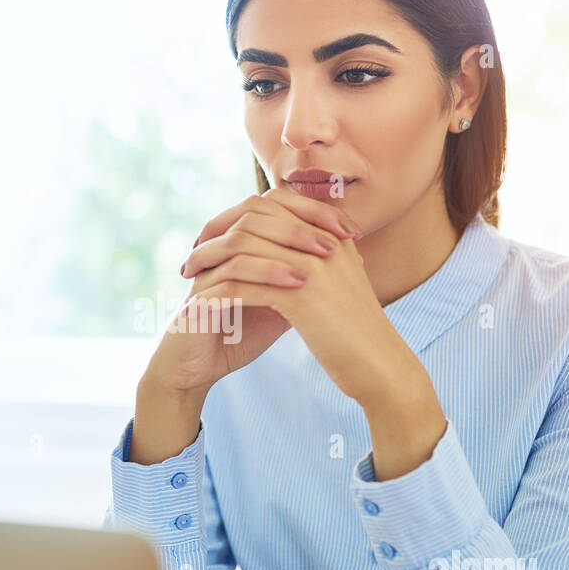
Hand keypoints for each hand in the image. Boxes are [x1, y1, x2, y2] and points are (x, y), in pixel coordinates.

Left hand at [181, 187, 415, 406]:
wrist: (380, 365)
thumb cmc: (357, 332)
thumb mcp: (339, 285)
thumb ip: (316, 262)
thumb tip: (285, 254)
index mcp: (330, 234)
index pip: (272, 204)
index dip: (235, 215)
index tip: (212, 235)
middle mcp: (321, 241)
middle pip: (252, 218)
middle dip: (215, 232)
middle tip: (192, 254)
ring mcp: (311, 265)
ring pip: (242, 249)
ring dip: (209, 260)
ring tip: (188, 276)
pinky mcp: (300, 296)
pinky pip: (244, 285)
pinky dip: (217, 292)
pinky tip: (200, 303)